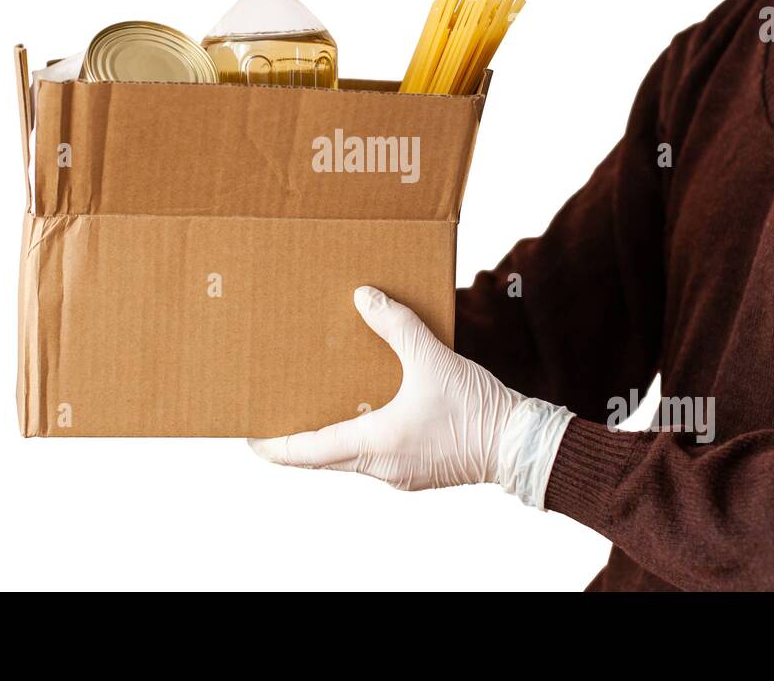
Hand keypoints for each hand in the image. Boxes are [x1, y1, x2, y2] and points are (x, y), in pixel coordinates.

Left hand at [250, 286, 570, 498]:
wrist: (523, 444)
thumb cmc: (478, 409)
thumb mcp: (433, 359)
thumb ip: (396, 325)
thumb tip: (364, 297)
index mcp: (375, 446)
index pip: (308, 452)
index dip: (275, 445)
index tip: (251, 436)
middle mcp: (382, 468)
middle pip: (323, 461)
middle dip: (297, 443)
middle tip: (275, 420)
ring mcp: (401, 475)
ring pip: (350, 462)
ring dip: (330, 441)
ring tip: (316, 412)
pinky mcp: (419, 472)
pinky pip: (376, 460)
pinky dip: (360, 442)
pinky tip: (367, 416)